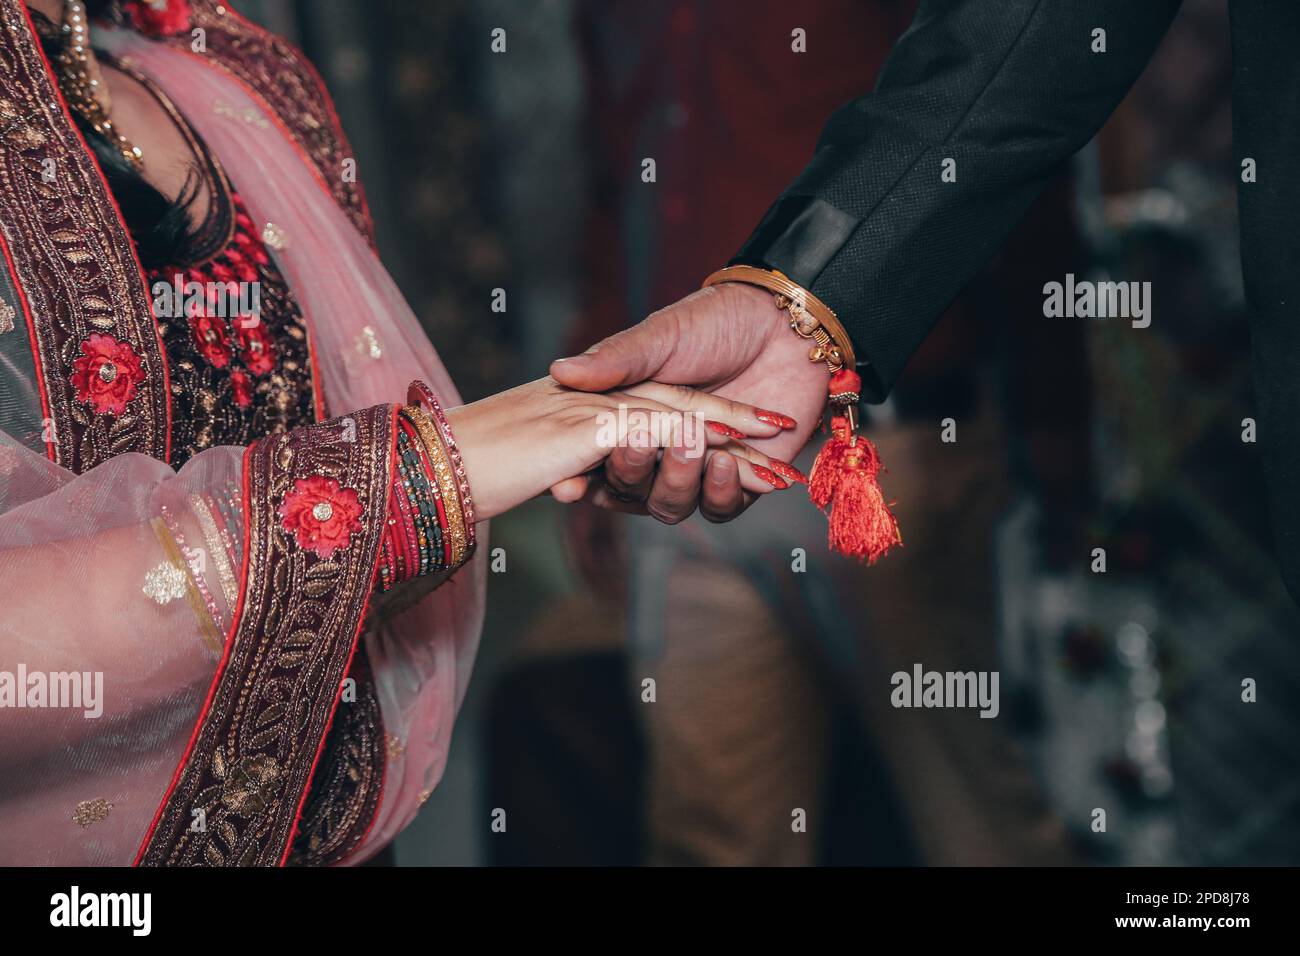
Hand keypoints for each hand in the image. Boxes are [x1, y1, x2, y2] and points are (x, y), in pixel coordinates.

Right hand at [548, 282, 827, 522]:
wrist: (785, 325)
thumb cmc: (717, 322)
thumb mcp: (659, 337)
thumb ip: (615, 361)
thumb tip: (559, 369)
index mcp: (629, 421)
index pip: (594, 462)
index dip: (578, 479)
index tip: (565, 485)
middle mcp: (660, 452)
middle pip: (632, 490)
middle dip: (633, 473)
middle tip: (641, 441)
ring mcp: (700, 469)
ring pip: (673, 504)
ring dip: (679, 481)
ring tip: (696, 444)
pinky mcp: (742, 481)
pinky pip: (722, 508)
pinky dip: (721, 492)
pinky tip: (728, 463)